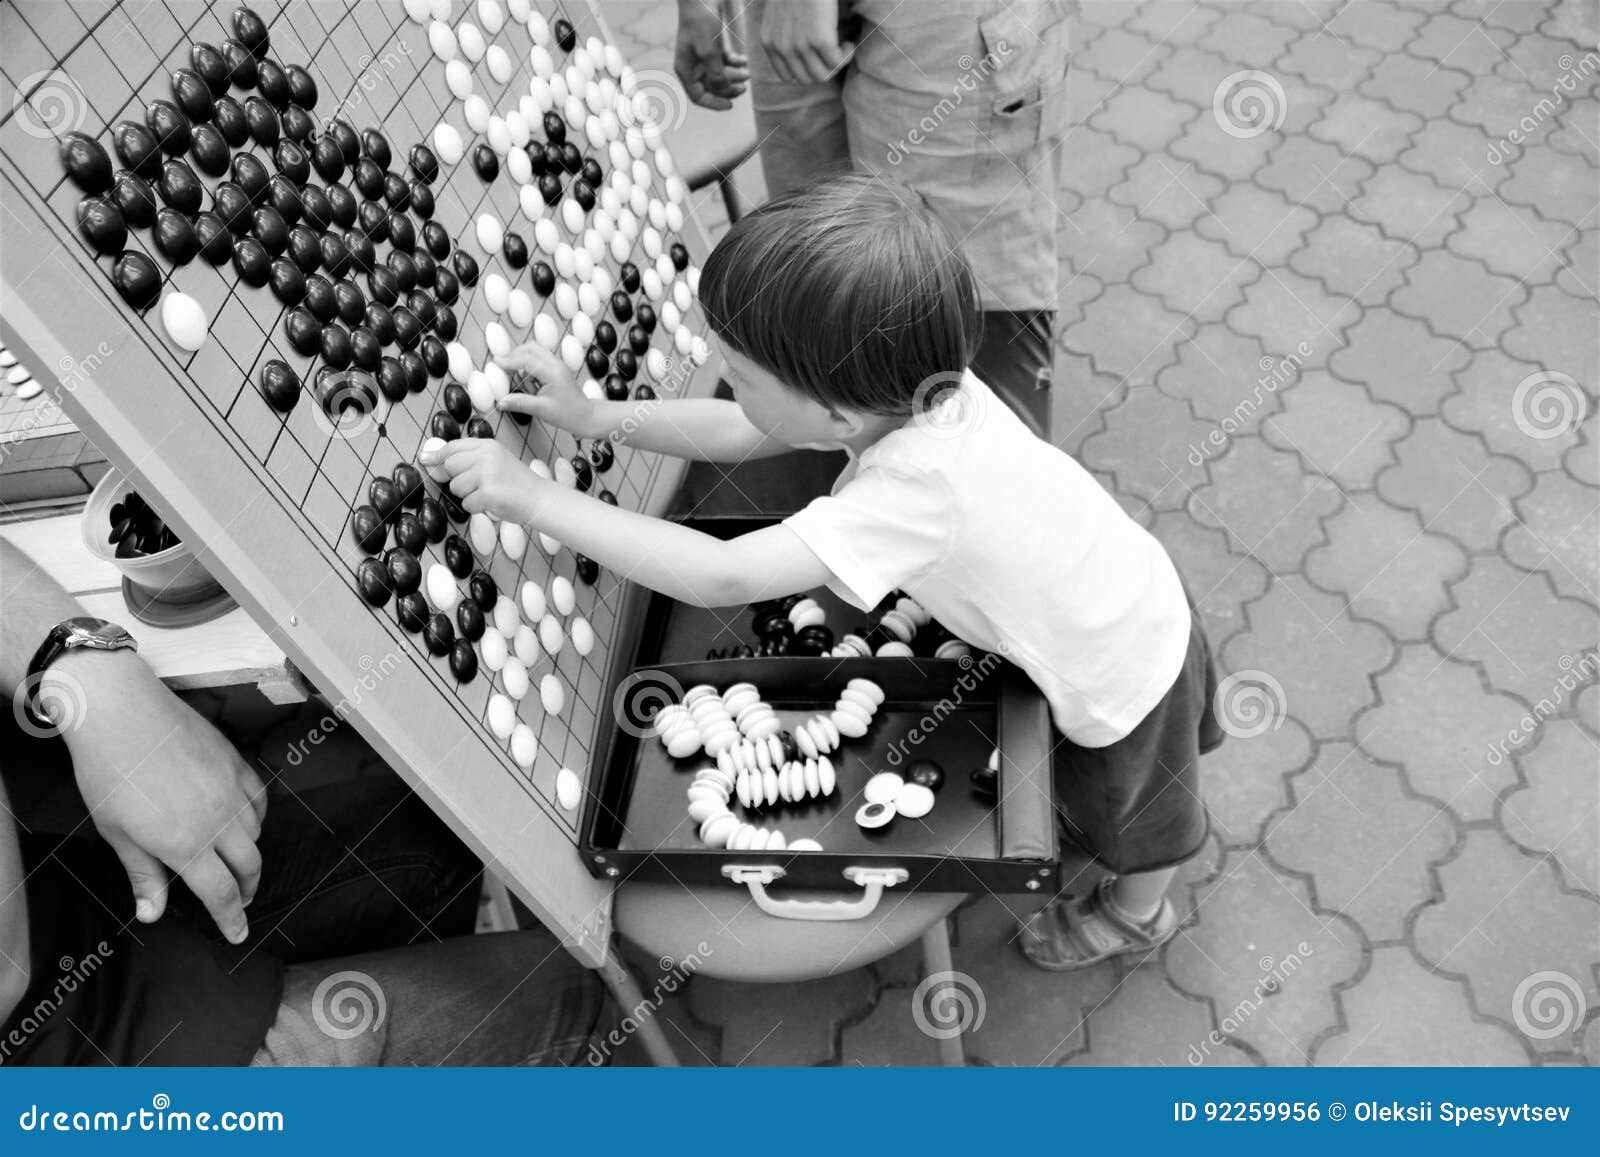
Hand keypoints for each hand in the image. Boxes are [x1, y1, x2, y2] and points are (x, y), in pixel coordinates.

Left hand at [55, 650, 267, 942]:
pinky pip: (258, 800)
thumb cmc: (110, 773)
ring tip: (234, 861)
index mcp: (186, 844)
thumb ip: (143, 874)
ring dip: (249, 855)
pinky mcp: (236, 763)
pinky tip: (243, 820)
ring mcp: (232, 789)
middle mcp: (218, 820)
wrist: (123, 712)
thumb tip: (153, 913)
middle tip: (237, 902)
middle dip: (245, 891)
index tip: (237, 934)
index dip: (231, 919)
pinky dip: (256, 818)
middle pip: (249, 867)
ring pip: (256, 833)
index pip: (220, 893)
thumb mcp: (117, 832)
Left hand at [422, 437, 542, 521]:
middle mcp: (487, 455)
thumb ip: (470, 458)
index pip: (454, 447)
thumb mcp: (496, 461)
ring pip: (456, 487)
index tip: (424, 458)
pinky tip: (493, 503)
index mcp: (488, 445)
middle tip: (476, 486)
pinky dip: (477, 508)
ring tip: (489, 494)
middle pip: (450, 466)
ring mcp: (487, 473)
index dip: (437, 454)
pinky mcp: (489, 492)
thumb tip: (433, 459)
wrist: (540, 499)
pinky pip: (467, 503)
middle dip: (457, 479)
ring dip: (468, 495)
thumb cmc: (516, 483)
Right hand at [497, 341, 599, 436]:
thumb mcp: (541, 410)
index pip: (526, 359)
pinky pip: (539, 362)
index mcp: (553, 372)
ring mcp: (557, 365)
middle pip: (531, 348)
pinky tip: (533, 388)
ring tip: (528, 388)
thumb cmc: (568, 414)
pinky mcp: (556, 369)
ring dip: (523, 364)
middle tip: (504, 370)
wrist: (587, 416)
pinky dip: (530, 370)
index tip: (496, 363)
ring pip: (534, 353)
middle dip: (515, 356)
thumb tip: (501, 402)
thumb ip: (520, 403)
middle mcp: (555, 364)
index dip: (509, 361)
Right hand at [675, 0, 749, 108]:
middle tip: (743, 88)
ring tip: (747, 74)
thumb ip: (716, 75)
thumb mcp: (709, 51)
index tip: (730, 105)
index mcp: (686, 69)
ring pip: (720, 75)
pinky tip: (744, 61)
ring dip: (734, 77)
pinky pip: (725, 62)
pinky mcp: (712, 46)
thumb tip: (724, 91)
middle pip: (711, 87)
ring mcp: (702, 56)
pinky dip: (735, 63)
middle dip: (728, 89)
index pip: (698, 96)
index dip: (714, 103)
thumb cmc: (701, 21)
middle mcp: (693, 65)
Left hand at [759, 0, 852, 85]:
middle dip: (823, 69)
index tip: (818, 59)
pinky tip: (848, 42)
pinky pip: (837, 62)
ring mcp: (800, 46)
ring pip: (823, 75)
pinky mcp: (820, 40)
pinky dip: (847, 54)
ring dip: (836, 64)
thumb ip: (783, 35)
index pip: (788, 77)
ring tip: (842, 47)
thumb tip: (803, 55)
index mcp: (769, 43)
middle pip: (807, 79)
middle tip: (833, 54)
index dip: (806, 71)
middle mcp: (782, 48)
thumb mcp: (778, 15)